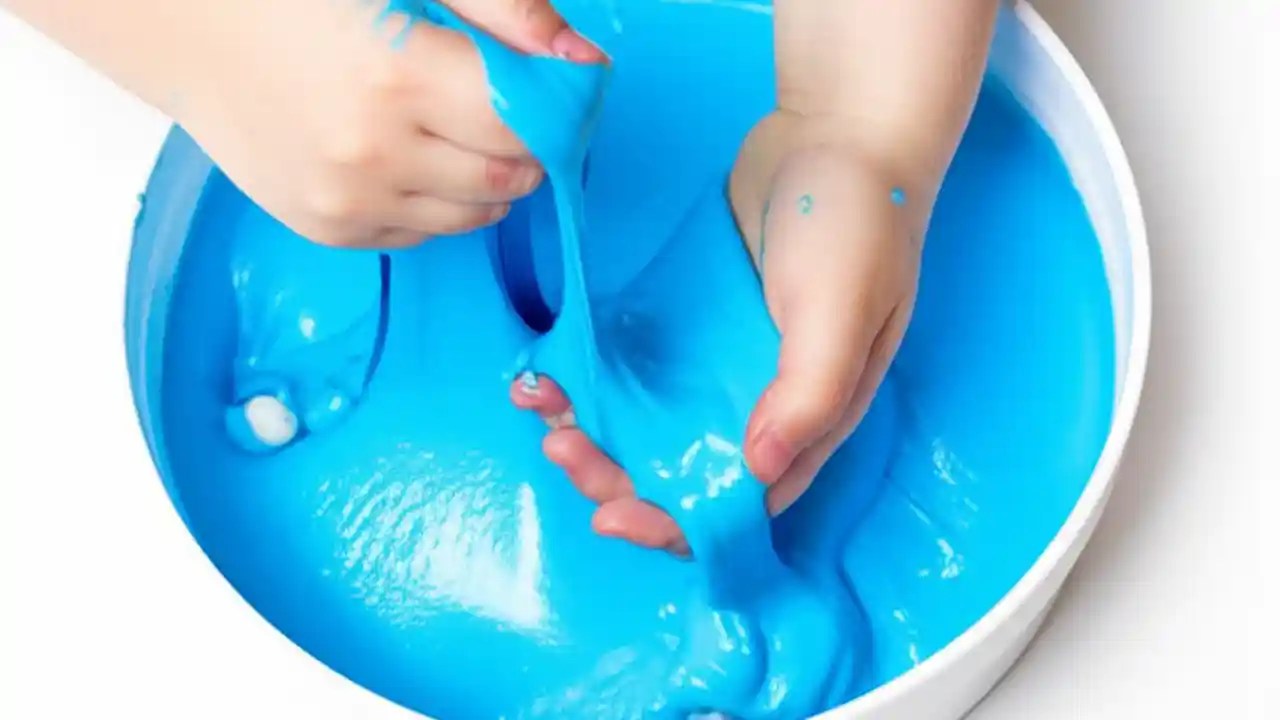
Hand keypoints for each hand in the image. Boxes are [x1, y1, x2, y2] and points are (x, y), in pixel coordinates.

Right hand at [178, 0, 601, 247]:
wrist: (186, 29)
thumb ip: (502, 9)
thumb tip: (583, 60)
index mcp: (398, 75)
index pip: (527, 122)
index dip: (553, 105)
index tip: (551, 86)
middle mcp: (373, 152)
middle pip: (510, 176)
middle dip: (527, 144)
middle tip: (502, 103)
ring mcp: (348, 200)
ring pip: (473, 214)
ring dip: (488, 177)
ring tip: (451, 124)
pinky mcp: (329, 228)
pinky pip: (423, 233)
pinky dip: (437, 200)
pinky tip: (407, 151)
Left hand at [510, 110, 925, 553]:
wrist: (839, 131)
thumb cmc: (858, 224)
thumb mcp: (843, 311)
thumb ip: (810, 393)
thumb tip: (757, 471)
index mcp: (808, 420)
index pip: (737, 502)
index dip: (673, 522)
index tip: (610, 517)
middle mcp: (761, 402)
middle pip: (681, 467)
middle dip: (616, 473)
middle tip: (563, 448)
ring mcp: (722, 361)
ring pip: (649, 420)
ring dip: (595, 428)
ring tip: (546, 407)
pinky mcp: (691, 322)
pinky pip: (634, 363)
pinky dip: (591, 373)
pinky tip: (550, 365)